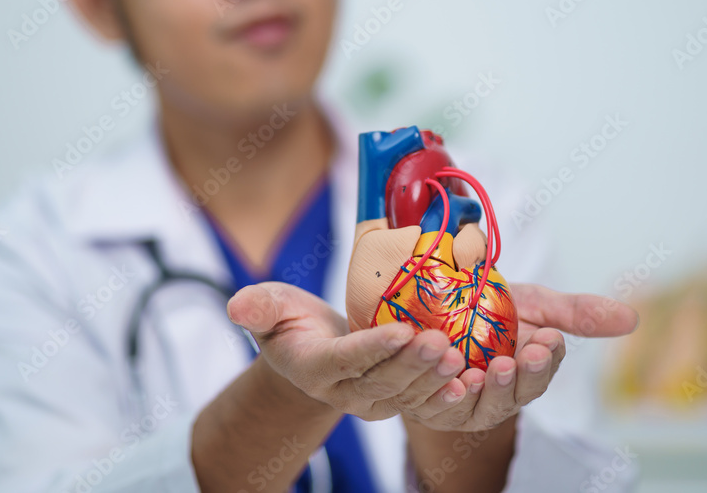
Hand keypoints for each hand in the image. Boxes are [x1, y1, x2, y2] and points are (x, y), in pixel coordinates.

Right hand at [227, 281, 474, 421]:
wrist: (313, 350)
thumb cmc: (292, 323)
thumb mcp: (271, 308)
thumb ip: (258, 308)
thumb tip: (238, 306)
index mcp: (314, 367)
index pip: (346, 359)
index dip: (373, 348)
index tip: (401, 331)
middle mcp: (344, 391)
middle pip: (382, 380)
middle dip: (413, 364)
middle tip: (442, 343)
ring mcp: (372, 399)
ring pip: (406, 393)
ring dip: (434, 378)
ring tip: (459, 357)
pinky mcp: (395, 400)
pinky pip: (421, 398)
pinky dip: (444, 390)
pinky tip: (469, 379)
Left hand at [401, 283, 638, 431]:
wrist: (434, 298)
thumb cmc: (490, 305)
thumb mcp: (535, 304)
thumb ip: (577, 314)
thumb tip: (632, 319)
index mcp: (524, 376)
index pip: (539, 376)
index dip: (544, 362)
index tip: (547, 339)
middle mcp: (494, 397)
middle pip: (510, 398)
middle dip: (517, 379)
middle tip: (517, 357)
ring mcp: (459, 403)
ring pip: (474, 408)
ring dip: (481, 391)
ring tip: (482, 370)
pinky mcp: (424, 400)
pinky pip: (431, 404)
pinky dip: (440, 394)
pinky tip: (448, 380)